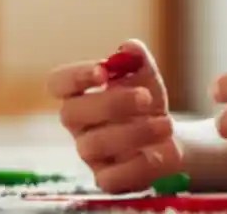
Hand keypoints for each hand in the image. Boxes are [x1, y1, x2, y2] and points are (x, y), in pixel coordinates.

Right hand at [47, 39, 183, 192]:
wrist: (168, 137)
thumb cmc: (147, 103)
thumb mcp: (147, 78)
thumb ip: (138, 61)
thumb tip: (129, 47)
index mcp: (80, 94)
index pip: (58, 83)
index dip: (75, 76)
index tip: (102, 70)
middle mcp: (79, 125)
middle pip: (71, 113)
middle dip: (111, 103)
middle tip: (147, 98)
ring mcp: (90, 154)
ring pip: (95, 144)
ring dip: (135, 132)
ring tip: (167, 124)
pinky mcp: (107, 179)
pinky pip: (112, 178)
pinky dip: (139, 164)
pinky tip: (161, 152)